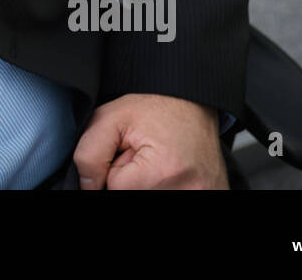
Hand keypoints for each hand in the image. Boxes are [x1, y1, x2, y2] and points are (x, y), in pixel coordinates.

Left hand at [73, 93, 227, 189]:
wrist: (196, 106)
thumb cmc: (156, 109)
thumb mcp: (112, 117)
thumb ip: (90, 152)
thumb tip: (88, 187)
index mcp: (164, 170)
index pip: (116, 188)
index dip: (115, 168)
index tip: (128, 151)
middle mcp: (189, 190)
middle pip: (132, 195)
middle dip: (131, 181)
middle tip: (145, 158)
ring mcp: (204, 195)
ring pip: (150, 196)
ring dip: (146, 185)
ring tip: (157, 165)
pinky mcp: (213, 194)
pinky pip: (168, 194)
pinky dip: (163, 187)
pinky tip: (170, 173)